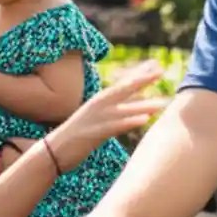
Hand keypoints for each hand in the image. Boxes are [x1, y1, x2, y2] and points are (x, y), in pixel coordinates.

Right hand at [44, 61, 167, 170]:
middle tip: (160, 70)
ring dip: (144, 105)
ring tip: (162, 103)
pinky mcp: (95, 133)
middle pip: (124, 89)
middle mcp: (99, 105)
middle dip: (142, 79)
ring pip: (124, 109)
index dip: (139, 74)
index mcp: (100, 101)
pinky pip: (115, 126)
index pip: (123, 84)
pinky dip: (130, 122)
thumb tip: (139, 104)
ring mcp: (97, 118)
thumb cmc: (77, 136)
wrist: (54, 151)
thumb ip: (117, 110)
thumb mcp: (98, 118)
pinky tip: (144, 120)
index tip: (156, 65)